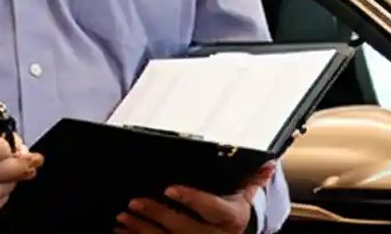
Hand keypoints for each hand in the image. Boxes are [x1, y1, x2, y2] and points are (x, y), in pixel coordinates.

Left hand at [116, 161, 274, 233]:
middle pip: (182, 227)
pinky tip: (122, 231)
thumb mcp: (244, 199)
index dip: (191, 199)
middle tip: (136, 202)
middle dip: (156, 215)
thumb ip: (252, 180)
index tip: (170, 189)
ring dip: (141, 230)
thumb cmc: (232, 215)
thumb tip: (268, 163)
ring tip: (124, 217)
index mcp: (229, 219)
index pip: (211, 208)